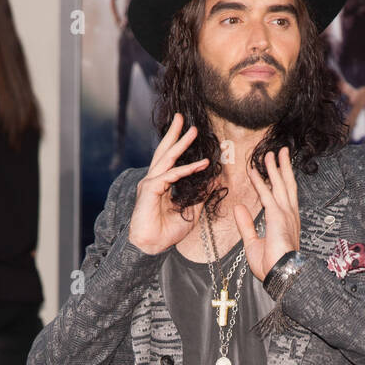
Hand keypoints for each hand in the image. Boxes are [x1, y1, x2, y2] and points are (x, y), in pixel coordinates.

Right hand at [127, 113, 209, 253]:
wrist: (150, 247)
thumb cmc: (166, 233)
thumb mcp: (191, 212)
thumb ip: (201, 196)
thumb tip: (215, 181)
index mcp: (160, 184)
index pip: (170, 161)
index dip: (180, 147)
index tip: (192, 135)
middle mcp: (154, 180)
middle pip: (164, 152)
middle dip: (174, 134)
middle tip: (182, 118)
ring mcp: (150, 183)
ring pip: (167, 158)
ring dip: (180, 143)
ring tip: (192, 130)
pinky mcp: (150, 189)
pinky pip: (171, 175)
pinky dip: (186, 170)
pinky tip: (201, 165)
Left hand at [234, 147, 300, 281]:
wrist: (280, 275)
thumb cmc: (270, 265)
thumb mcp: (252, 242)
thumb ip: (245, 224)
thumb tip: (239, 208)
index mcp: (286, 222)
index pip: (282, 196)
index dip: (278, 182)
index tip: (273, 170)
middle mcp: (289, 215)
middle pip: (287, 185)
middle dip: (283, 167)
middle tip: (280, 152)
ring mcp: (285, 214)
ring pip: (280, 184)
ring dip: (275, 167)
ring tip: (271, 153)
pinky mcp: (278, 216)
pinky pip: (267, 194)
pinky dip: (260, 181)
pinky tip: (253, 170)